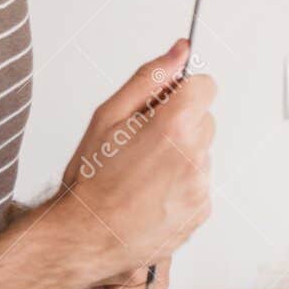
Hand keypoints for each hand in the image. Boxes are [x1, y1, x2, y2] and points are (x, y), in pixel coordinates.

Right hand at [50, 40, 215, 285]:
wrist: (83, 238)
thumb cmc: (90, 180)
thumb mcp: (108, 116)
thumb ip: (150, 78)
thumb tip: (181, 50)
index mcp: (175, 125)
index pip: (205, 86)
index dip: (181, 93)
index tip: (160, 107)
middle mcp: (195, 155)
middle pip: (203, 120)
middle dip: (179, 125)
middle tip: (140, 145)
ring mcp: (200, 185)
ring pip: (201, 153)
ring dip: (180, 156)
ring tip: (141, 175)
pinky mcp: (201, 209)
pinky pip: (198, 183)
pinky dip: (180, 185)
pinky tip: (150, 195)